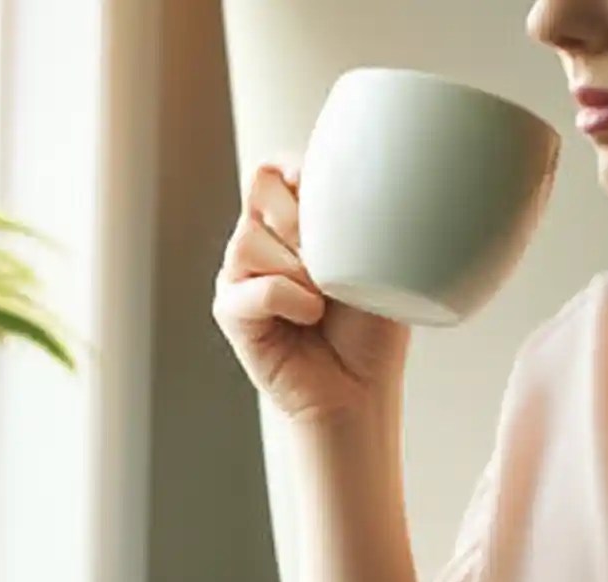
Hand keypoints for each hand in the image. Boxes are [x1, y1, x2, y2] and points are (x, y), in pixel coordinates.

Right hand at [212, 159, 410, 421]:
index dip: (303, 175)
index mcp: (290, 220)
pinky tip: (311, 316)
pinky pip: (254, 287)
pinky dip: (290, 299)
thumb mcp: (377, 257)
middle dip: (302, 218)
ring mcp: (239, 273)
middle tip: (333, 259)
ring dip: (299, 267)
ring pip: (249, 238)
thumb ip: (355, 214)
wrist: (359, 390)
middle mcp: (260, 239)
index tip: (338, 208)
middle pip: (259, 186)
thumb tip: (354, 180)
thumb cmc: (372, 328)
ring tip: (324, 297)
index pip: (277, 165)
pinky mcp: (230, 310)